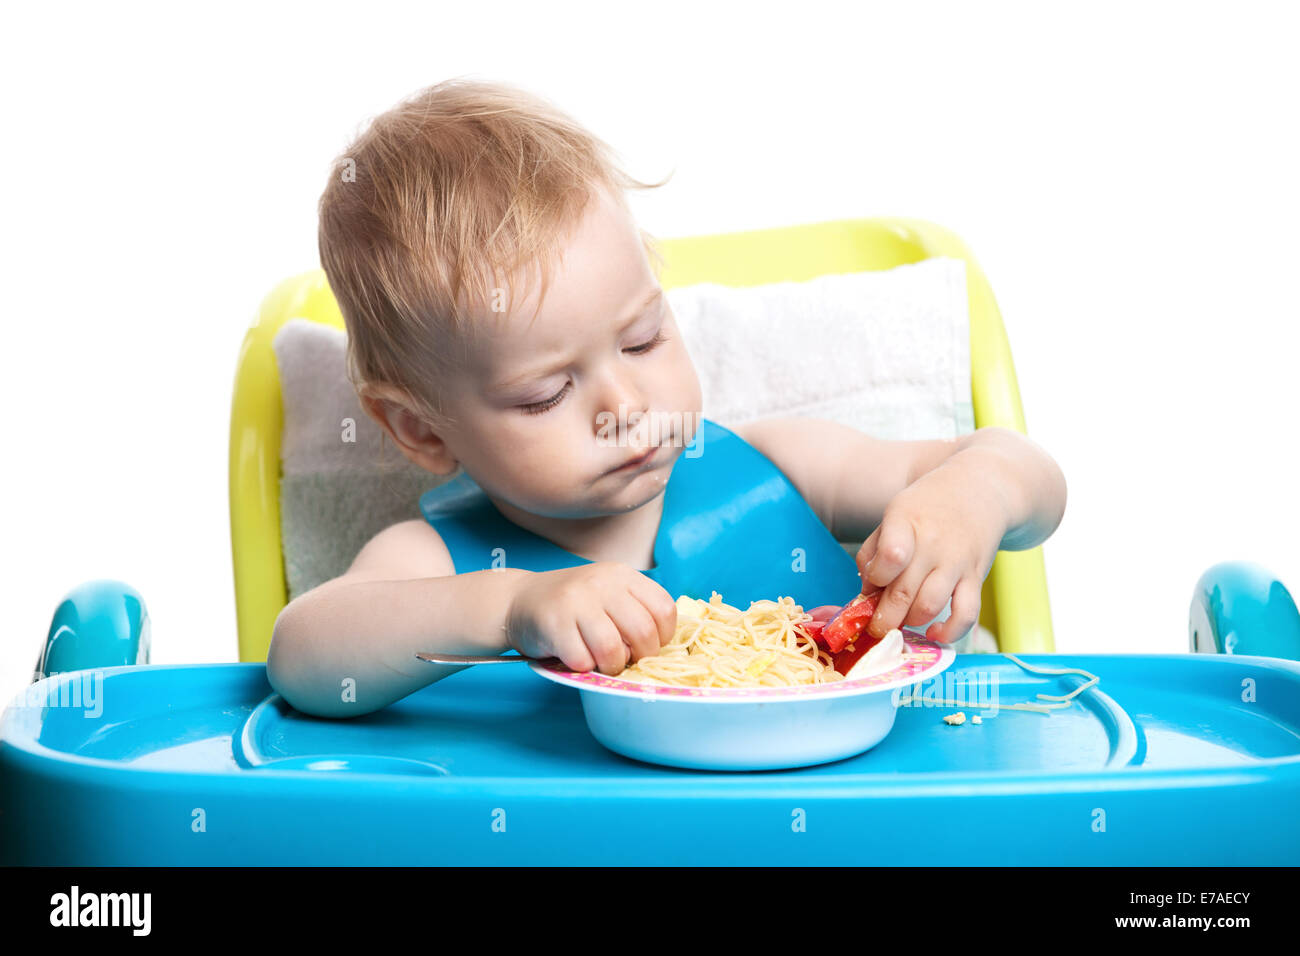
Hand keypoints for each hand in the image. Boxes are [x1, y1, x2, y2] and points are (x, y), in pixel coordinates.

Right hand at [505, 563, 677, 673]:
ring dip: (612, 666)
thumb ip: (634, 611)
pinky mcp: (555, 624)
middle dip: (640, 657)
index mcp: (622, 575)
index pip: (664, 609)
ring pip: (613, 650)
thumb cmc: (572, 605)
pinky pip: (583, 660)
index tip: (647, 645)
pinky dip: (583, 668)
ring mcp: (576, 602)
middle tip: (626, 659)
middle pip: (642, 632)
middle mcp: (601, 583)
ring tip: (602, 662)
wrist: (518, 600)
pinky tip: (576, 657)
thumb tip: (659, 648)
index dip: (662, 637)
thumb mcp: (607, 594)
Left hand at [855, 461, 1006, 643]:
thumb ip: (873, 552)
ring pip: (929, 607)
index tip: (874, 581)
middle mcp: (933, 543)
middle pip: (903, 592)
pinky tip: (934, 633)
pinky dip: (950, 632)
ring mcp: (957, 562)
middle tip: (875, 627)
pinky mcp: (976, 578)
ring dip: (909, 621)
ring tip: (902, 619)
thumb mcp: (893, 514)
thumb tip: (866, 594)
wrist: (979, 489)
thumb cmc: (927, 506)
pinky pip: (967, 614)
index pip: (890, 557)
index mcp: (906, 521)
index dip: (876, 578)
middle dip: (883, 618)